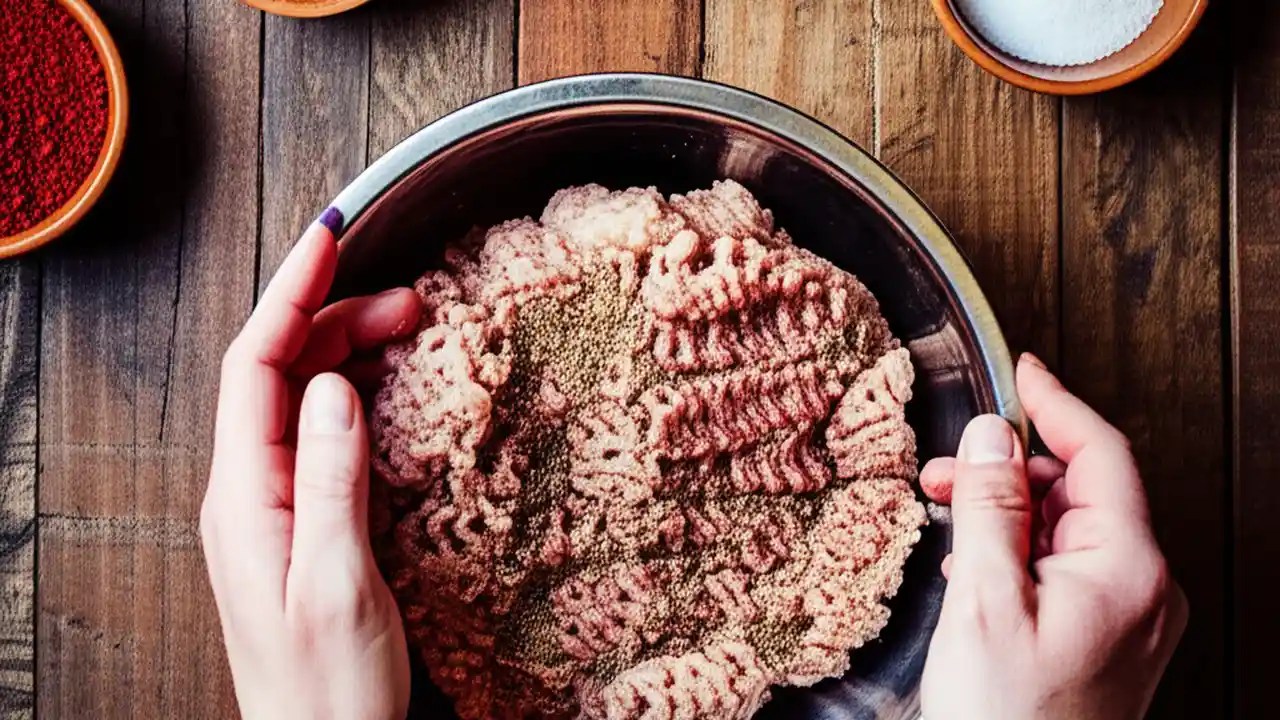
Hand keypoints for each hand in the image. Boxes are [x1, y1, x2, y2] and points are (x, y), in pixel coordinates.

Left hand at [201, 215, 420, 719]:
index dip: (290, 295)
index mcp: (245, 498)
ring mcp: (276, 506)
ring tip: (410, 328)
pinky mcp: (306, 522)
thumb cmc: (327, 691)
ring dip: (349, 354)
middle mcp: (251, 492)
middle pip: (280, 373)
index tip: (331, 240)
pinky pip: (323, 436)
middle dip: (337, 318)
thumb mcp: (338, 583)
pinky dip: (357, 396)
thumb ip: (334, 480)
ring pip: (303, 400)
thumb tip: (335, 387)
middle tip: (411, 298)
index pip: (253, 366)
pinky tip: (390, 389)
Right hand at [919, 354, 1186, 719]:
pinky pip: (1067, 570)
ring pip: (1070, 531)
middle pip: (1082, 492)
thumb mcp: (984, 599)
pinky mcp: (1106, 640)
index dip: (1055, 403)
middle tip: (944, 470)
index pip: (1101, 454)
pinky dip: (1019, 551)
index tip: (1022, 370)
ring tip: (947, 519)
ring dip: (1008, 512)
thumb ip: (989, 506)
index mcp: (1128, 570)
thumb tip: (988, 435)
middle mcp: (1144, 590)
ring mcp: (1129, 618)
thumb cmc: (1004, 719)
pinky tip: (975, 565)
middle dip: (1011, 470)